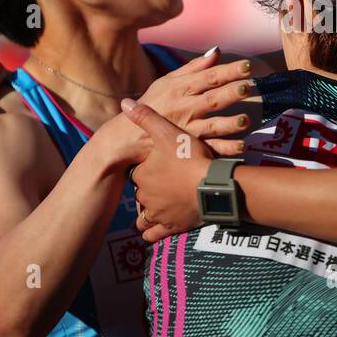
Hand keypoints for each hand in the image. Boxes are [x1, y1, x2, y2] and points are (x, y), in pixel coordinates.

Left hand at [121, 100, 214, 242]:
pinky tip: (153, 230)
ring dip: (146, 212)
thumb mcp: (169, 132)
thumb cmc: (191, 157)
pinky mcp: (170, 226)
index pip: (137, 172)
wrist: (212, 184)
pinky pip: (153, 233)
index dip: (147, 169)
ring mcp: (157, 213)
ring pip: (143, 215)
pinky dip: (151, 232)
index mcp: (141, 174)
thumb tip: (124, 102)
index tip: (159, 166)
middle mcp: (144, 195)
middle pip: (142, 193)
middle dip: (149, 190)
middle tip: (164, 184)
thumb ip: (146, 117)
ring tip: (157, 207)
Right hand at [134, 48, 253, 144]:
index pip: (208, 77)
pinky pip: (209, 149)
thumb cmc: (152, 103)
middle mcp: (185, 108)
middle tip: (248, 87)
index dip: (228, 71)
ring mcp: (187, 129)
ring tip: (245, 120)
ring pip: (211, 126)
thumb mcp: (167, 81)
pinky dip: (225, 149)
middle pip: (212, 99)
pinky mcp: (188, 148)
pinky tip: (241, 146)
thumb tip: (216, 51)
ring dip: (228, 124)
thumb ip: (193, 68)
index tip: (248, 65)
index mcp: (181, 88)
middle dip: (230, 93)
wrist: (128, 136)